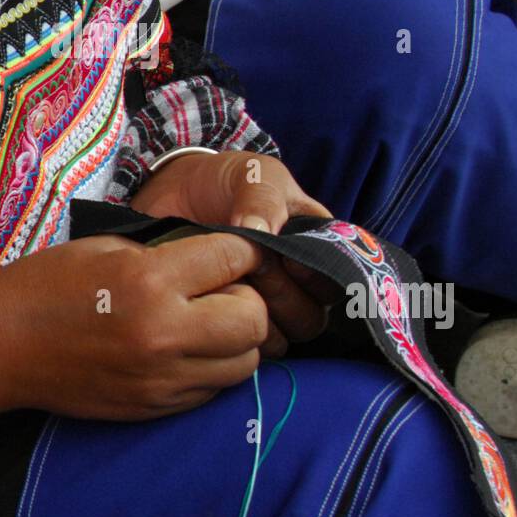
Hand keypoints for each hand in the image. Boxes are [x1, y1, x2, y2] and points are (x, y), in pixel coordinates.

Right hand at [0, 230, 285, 421]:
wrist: (0, 347)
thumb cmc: (50, 284)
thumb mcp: (111, 246)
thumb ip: (172, 253)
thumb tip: (225, 256)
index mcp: (150, 282)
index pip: (235, 259)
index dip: (243, 251)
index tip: (235, 251)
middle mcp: (164, 335)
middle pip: (255, 319)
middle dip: (249, 298)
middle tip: (223, 289)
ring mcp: (162, 380)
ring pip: (246, 362)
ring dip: (237, 339)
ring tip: (207, 322)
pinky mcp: (155, 408)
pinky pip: (215, 390)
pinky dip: (213, 368)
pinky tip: (184, 350)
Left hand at [128, 150, 336, 341]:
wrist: (178, 191)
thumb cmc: (230, 181)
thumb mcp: (254, 175)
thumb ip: (263, 199)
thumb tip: (260, 232)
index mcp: (316, 246)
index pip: (338, 281)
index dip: (320, 277)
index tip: (289, 259)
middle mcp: (298, 282)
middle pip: (313, 317)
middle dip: (285, 296)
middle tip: (256, 268)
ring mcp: (265, 302)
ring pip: (283, 335)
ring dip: (261, 316)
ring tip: (234, 281)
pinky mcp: (233, 316)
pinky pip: (247, 340)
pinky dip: (232, 328)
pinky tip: (214, 299)